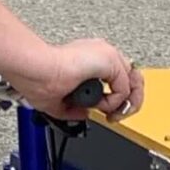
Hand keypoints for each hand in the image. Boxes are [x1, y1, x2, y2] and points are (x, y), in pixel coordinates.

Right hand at [11, 40, 142, 120]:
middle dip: (127, 101)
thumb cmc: (38, 78)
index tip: (105, 110)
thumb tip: (84, 114)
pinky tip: (100, 105)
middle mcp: (101, 54)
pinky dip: (113, 103)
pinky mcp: (110, 61)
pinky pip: (123, 89)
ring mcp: (107, 56)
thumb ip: (75, 107)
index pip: (117, 76)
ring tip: (110, 113)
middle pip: (132, 77)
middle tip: (114, 115)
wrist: (36, 71)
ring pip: (134, 83)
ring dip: (124, 104)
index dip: (116, 96)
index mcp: (89, 58)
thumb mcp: (60, 100)